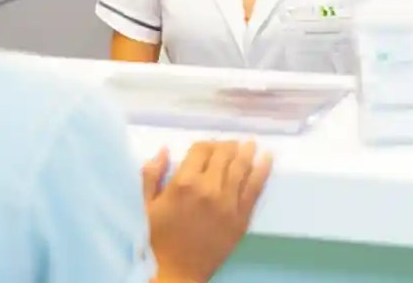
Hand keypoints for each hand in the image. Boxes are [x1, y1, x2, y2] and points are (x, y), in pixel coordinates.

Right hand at [140, 141, 271, 282]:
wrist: (176, 274)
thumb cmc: (156, 240)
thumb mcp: (145, 205)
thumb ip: (151, 175)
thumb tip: (165, 150)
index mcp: (183, 182)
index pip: (201, 150)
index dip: (205, 144)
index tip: (207, 147)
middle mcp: (209, 188)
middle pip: (224, 155)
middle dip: (228, 146)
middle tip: (232, 143)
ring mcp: (229, 203)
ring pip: (242, 168)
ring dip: (247, 152)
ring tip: (251, 144)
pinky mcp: (242, 218)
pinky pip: (255, 188)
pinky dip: (262, 170)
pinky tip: (267, 158)